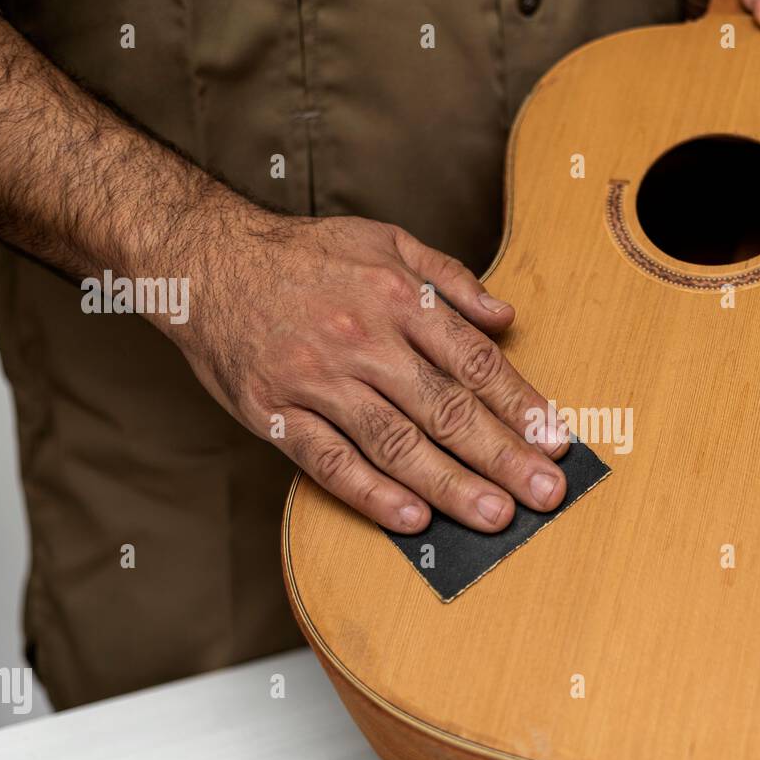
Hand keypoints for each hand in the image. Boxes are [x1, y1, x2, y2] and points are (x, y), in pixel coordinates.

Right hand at [182, 214, 569, 534]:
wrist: (204, 260)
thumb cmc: (303, 255)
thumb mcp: (384, 239)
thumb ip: (450, 278)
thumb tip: (506, 318)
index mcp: (397, 297)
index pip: (473, 361)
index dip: (520, 404)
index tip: (556, 440)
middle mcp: (362, 340)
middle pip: (445, 408)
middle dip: (502, 455)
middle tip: (545, 494)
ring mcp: (317, 380)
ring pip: (394, 442)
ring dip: (450, 484)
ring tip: (495, 516)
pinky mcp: (275, 412)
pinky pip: (329, 461)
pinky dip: (371, 494)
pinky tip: (412, 519)